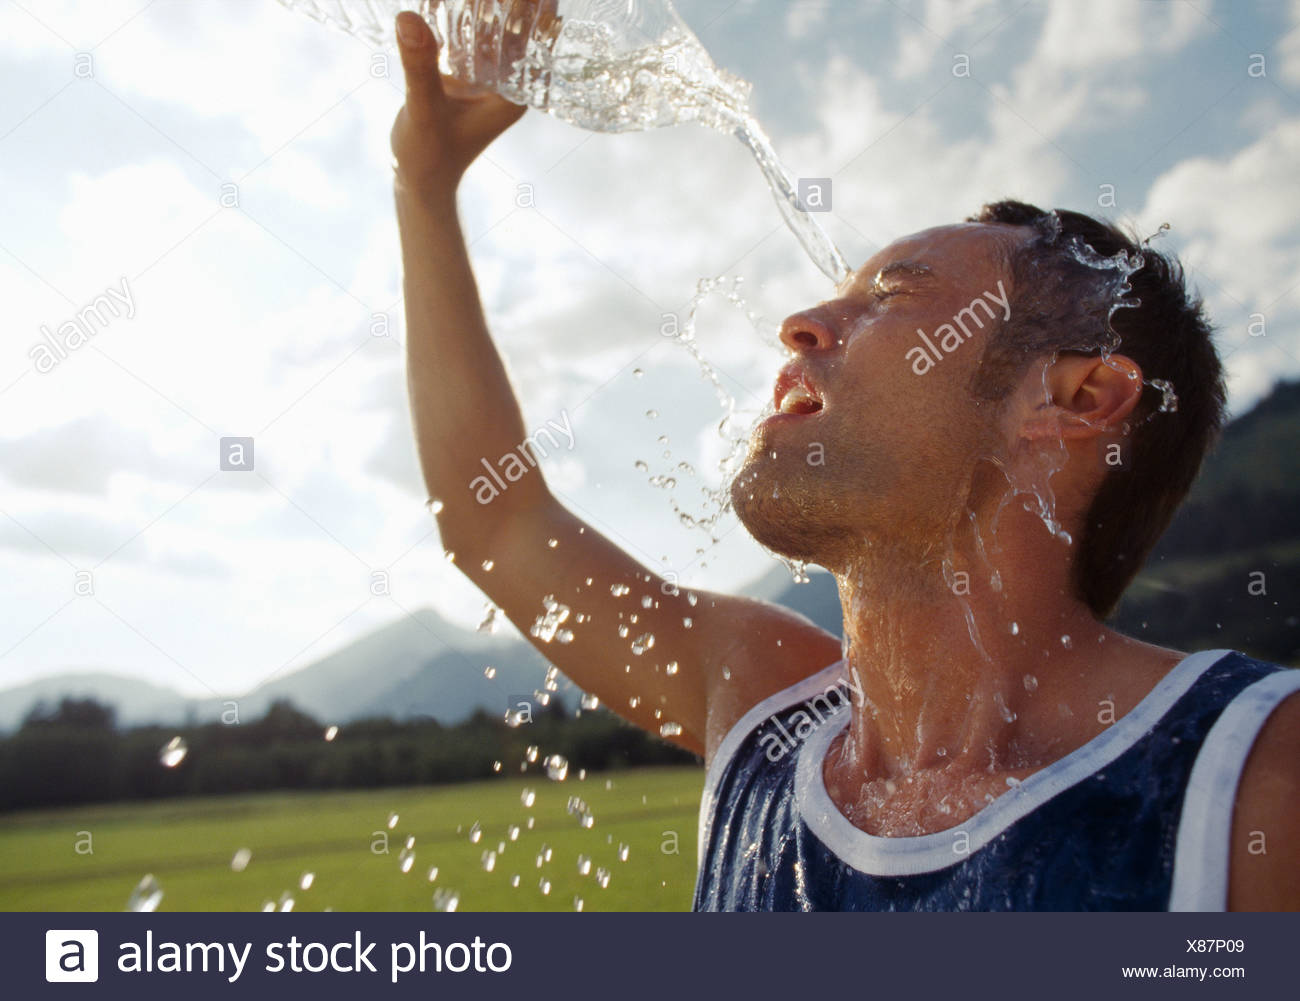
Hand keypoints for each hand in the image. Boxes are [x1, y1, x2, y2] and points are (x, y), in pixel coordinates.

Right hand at [391, 11, 526, 196]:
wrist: (418, 177)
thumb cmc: (428, 155)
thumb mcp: (423, 109)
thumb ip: (419, 66)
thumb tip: (409, 18)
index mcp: (515, 91)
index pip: (534, 36)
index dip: (533, 4)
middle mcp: (508, 80)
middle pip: (517, 24)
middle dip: (508, 0)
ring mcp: (487, 73)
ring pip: (494, 23)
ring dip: (485, 3)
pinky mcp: (466, 69)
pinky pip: (469, 31)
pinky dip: (462, 11)